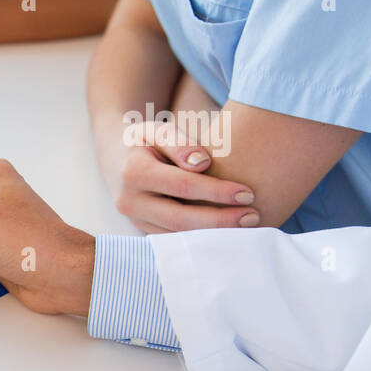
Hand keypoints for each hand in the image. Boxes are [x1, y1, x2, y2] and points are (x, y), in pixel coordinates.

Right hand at [108, 120, 259, 232]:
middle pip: (180, 219)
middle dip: (220, 220)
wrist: (117, 159)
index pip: (183, 186)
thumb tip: (203, 163)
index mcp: (134, 173)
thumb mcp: (158, 131)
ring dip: (213, 235)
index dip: (217, 192)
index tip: (248, 193)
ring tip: (246, 226)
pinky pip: (174, 240)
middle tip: (254, 215)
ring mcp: (134, 220)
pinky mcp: (142, 229)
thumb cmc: (146, 141)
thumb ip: (179, 142)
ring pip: (177, 235)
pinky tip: (226, 233)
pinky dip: (201, 239)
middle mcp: (129, 201)